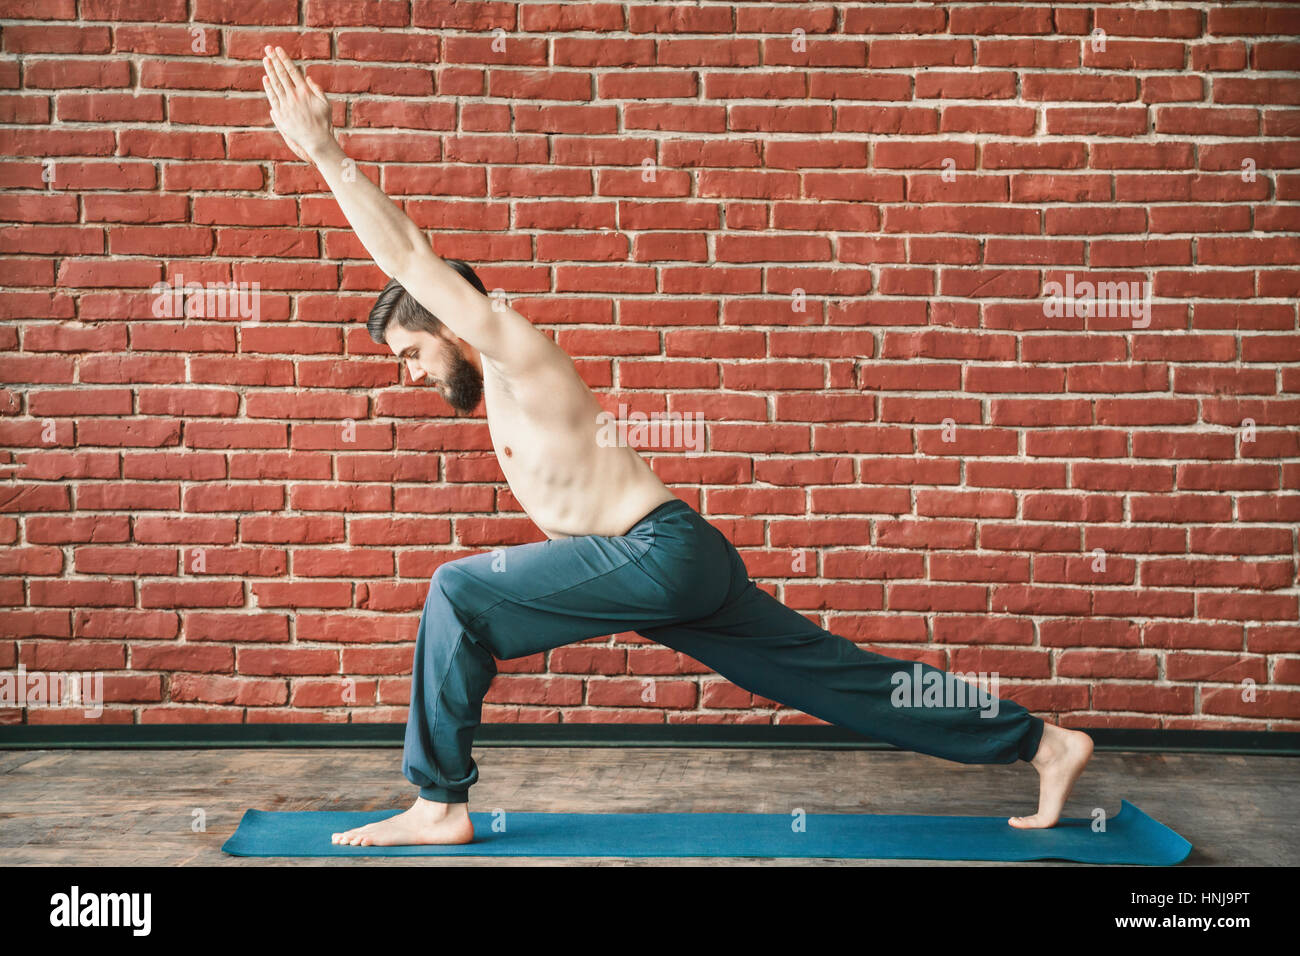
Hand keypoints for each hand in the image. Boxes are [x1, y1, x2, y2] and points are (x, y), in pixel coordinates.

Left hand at [261, 45, 332, 160]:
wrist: (316, 141)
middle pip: (282, 74)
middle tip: (268, 48)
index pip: (292, 71)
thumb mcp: (326, 104)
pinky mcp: (281, 114)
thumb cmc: (324, 123)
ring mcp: (286, 105)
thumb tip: (307, 77)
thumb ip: (317, 90)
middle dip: (275, 60)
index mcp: (305, 92)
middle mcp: (294, 96)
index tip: (278, 50)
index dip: (284, 59)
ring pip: (275, 84)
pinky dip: (269, 87)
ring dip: (270, 70)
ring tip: (266, 59)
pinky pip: (273, 98)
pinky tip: (266, 78)